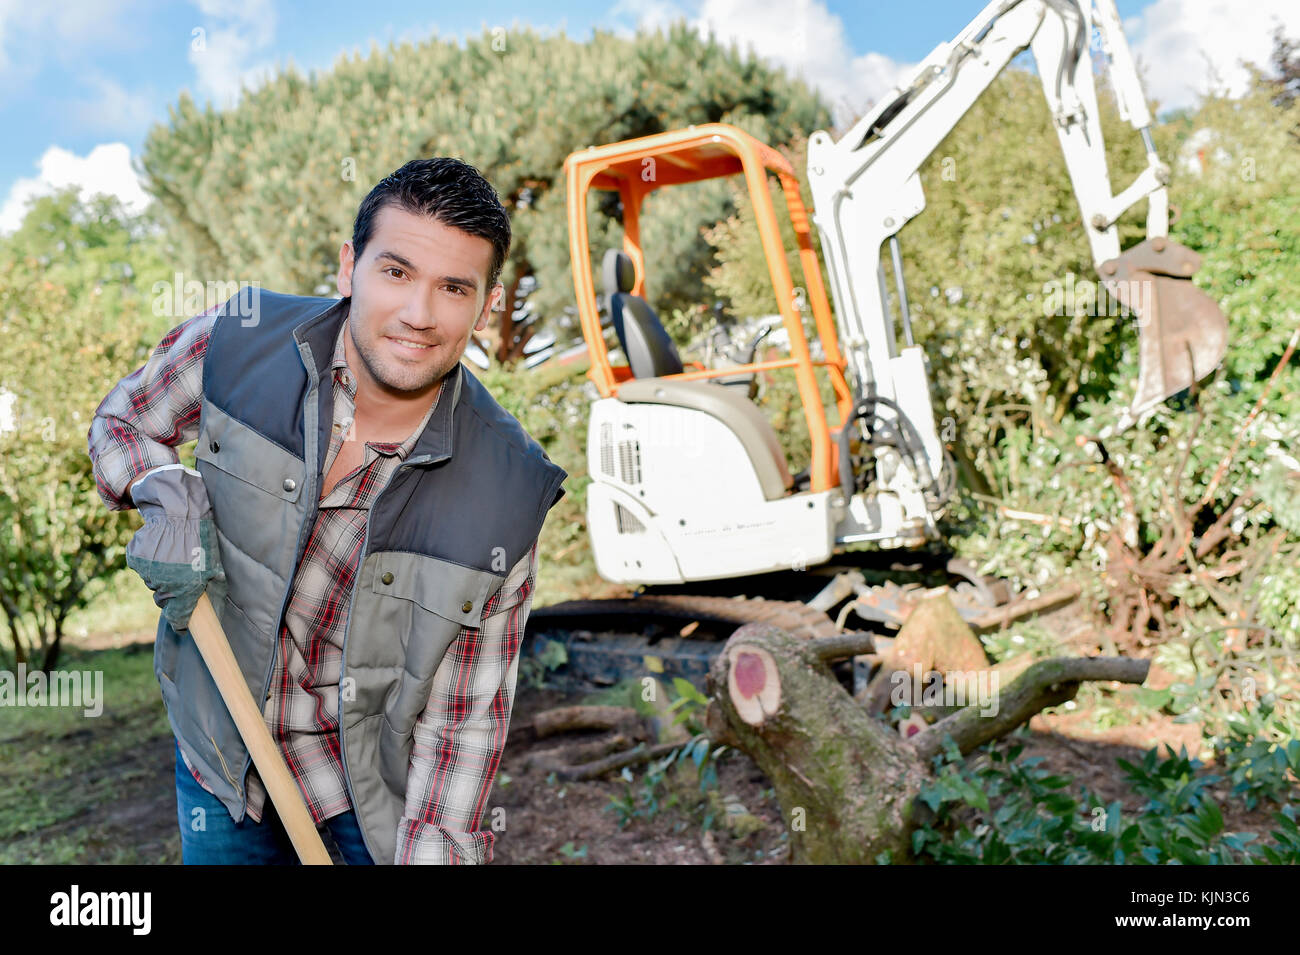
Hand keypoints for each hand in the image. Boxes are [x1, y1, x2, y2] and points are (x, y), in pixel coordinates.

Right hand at [124, 465, 225, 631]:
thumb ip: (211, 592)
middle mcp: (165, 582)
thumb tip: (209, 615)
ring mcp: (147, 570)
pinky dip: (148, 561)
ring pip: (152, 582)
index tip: (182, 625)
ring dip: (161, 573)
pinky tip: (159, 548)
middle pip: (163, 599)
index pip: (178, 616)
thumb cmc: (203, 540)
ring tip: (173, 554)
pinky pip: (142, 568)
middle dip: (171, 592)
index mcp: (186, 587)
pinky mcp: (135, 558)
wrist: (181, 511)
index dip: (180, 621)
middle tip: (181, 572)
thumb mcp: (215, 567)